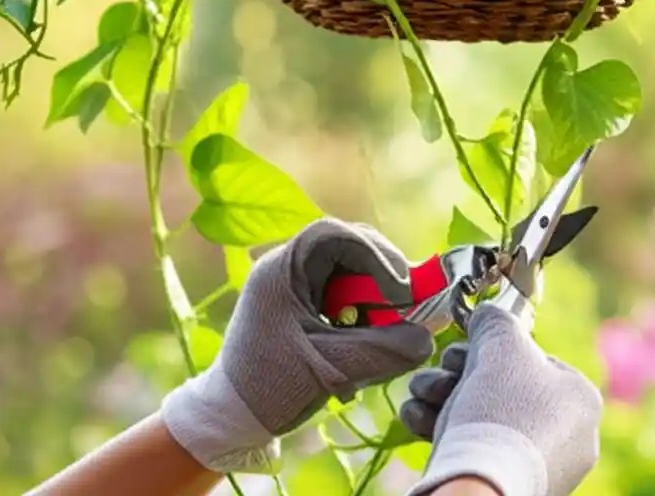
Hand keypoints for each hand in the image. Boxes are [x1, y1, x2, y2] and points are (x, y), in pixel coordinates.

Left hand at [161, 218, 433, 472]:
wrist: (228, 418)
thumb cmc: (270, 388)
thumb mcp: (333, 368)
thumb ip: (384, 350)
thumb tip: (426, 339)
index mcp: (283, 270)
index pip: (338, 236)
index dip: (377, 257)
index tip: (399, 294)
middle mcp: (286, 268)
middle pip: (347, 249)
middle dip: (381, 276)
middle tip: (406, 306)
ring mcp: (292, 287)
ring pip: (347, 273)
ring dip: (373, 298)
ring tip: (385, 328)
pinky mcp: (299, 308)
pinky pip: (340, 296)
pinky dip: (360, 314)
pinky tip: (364, 342)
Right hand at [400, 307, 601, 495]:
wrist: (481, 487)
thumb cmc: (501, 409)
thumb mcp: (500, 344)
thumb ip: (495, 322)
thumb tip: (487, 315)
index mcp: (581, 400)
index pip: (533, 361)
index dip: (490, 350)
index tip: (461, 352)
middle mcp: (570, 437)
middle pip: (504, 390)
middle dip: (458, 377)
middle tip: (439, 373)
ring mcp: (542, 467)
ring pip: (486, 420)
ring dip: (444, 400)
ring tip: (421, 395)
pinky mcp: (512, 486)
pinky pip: (479, 450)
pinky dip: (446, 433)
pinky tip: (417, 420)